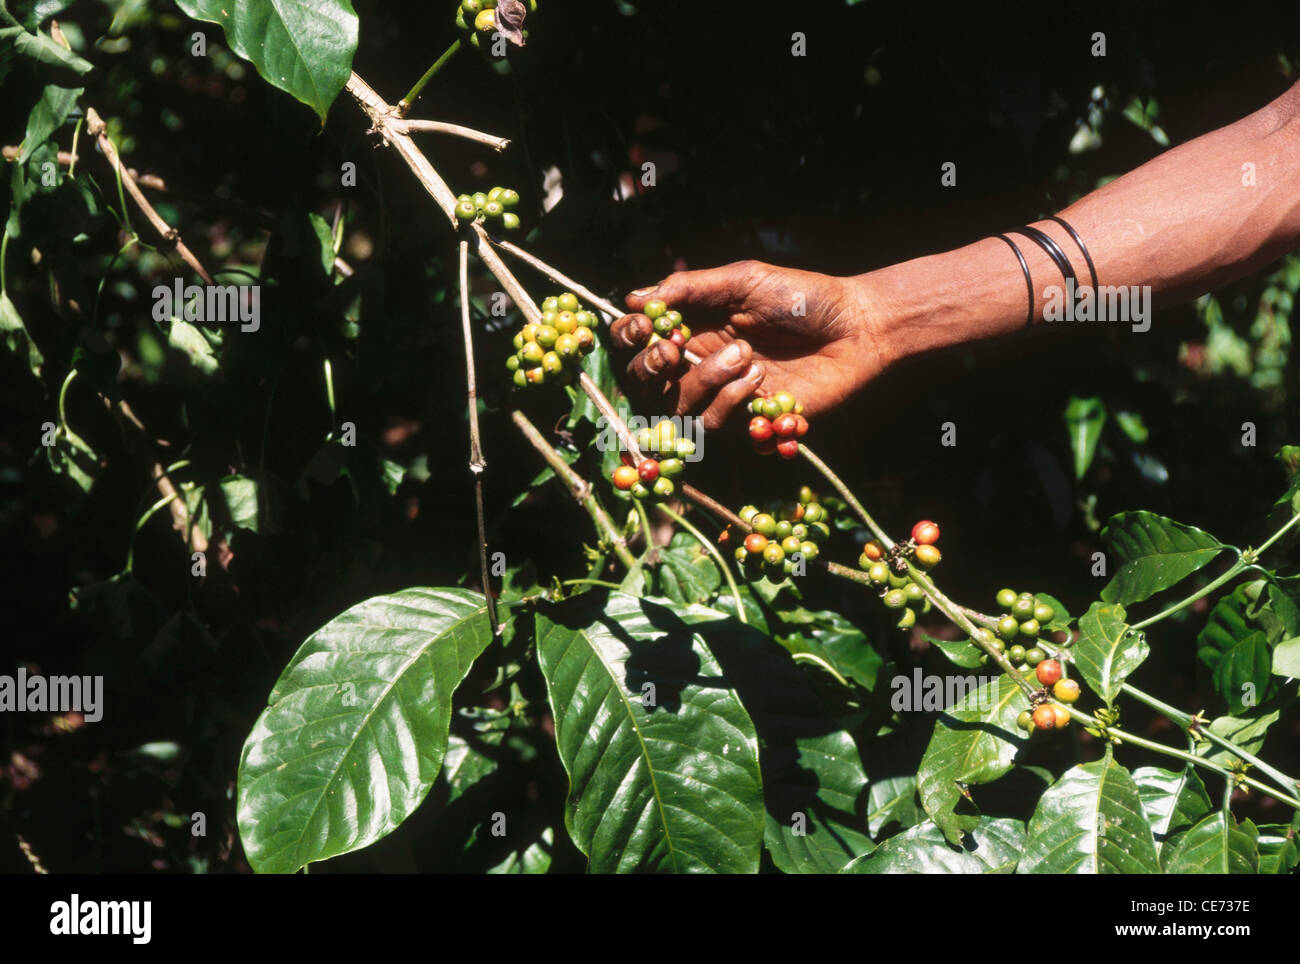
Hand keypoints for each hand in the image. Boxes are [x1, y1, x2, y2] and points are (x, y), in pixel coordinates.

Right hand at [613, 260, 886, 426]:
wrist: (857, 329)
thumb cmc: (804, 297)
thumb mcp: (745, 279)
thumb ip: (691, 288)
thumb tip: (635, 298)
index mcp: (691, 327)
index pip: (636, 343)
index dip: (629, 340)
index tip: (645, 328)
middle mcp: (698, 365)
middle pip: (644, 385)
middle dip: (649, 371)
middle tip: (674, 353)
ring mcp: (721, 397)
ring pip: (679, 411)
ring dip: (706, 383)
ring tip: (747, 356)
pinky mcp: (747, 422)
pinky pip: (717, 429)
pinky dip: (732, 405)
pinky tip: (762, 383)